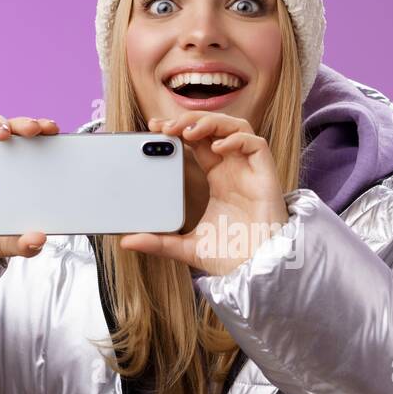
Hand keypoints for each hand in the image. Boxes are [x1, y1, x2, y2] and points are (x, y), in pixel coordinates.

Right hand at [0, 105, 59, 268]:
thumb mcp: (0, 245)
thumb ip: (20, 245)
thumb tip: (40, 240)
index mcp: (14, 175)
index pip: (34, 147)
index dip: (45, 136)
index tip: (58, 134)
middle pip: (14, 131)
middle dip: (27, 124)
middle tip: (38, 129)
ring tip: (5, 133)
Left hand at [119, 114, 289, 276]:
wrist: (256, 272)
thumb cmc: (230, 258)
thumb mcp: (185, 247)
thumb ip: (158, 241)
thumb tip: (126, 241)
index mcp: (218, 179)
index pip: (198, 141)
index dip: (179, 129)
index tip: (154, 128)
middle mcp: (234, 170)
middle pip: (214, 127)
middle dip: (189, 120)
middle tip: (164, 127)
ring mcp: (250, 171)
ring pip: (235, 127)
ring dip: (211, 122)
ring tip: (187, 131)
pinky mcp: (266, 176)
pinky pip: (255, 143)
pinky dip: (236, 139)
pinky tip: (217, 148)